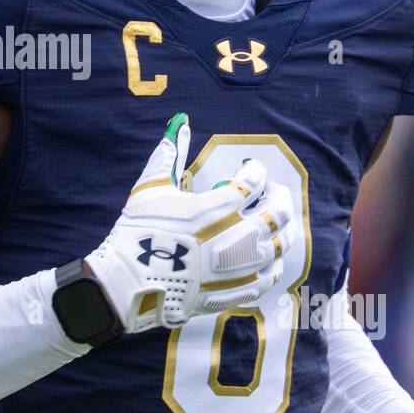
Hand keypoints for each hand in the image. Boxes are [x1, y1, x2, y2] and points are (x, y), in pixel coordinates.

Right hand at [85, 113, 297, 332]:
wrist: (130, 283)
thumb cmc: (138, 231)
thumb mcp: (150, 186)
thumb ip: (170, 154)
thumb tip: (180, 121)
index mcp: (220, 205)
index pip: (254, 179)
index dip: (255, 170)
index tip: (249, 168)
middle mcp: (239, 234)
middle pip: (279, 210)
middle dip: (279, 195)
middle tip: (271, 191)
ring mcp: (242, 266)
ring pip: (282, 243)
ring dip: (283, 227)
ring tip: (274, 221)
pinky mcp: (238, 291)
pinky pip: (270, 275)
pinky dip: (273, 262)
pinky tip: (267, 256)